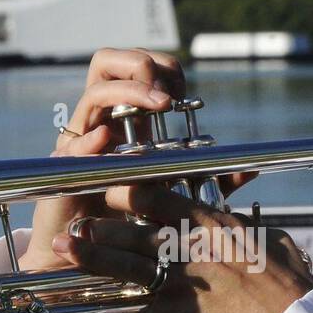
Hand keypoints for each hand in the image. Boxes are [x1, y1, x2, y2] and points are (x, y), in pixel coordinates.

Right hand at [16, 47, 254, 271]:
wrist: (86, 248)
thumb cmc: (127, 216)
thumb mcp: (175, 192)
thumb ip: (208, 180)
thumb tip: (249, 171)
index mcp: (124, 116)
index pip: (137, 67)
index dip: (162, 67)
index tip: (183, 93)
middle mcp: (100, 120)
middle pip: (106, 63)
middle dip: (139, 66)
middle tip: (167, 95)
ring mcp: (80, 140)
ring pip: (93, 96)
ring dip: (128, 93)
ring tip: (157, 104)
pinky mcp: (64, 167)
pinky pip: (73, 146)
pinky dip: (90, 139)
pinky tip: (106, 140)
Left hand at [49, 184, 312, 312]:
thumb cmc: (288, 283)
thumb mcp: (271, 241)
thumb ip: (249, 228)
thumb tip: (248, 223)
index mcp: (210, 224)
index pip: (156, 197)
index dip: (124, 190)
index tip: (103, 186)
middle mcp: (191, 249)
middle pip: (133, 230)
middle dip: (98, 226)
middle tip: (69, 222)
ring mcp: (183, 284)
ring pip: (127, 268)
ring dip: (91, 261)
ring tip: (62, 252)